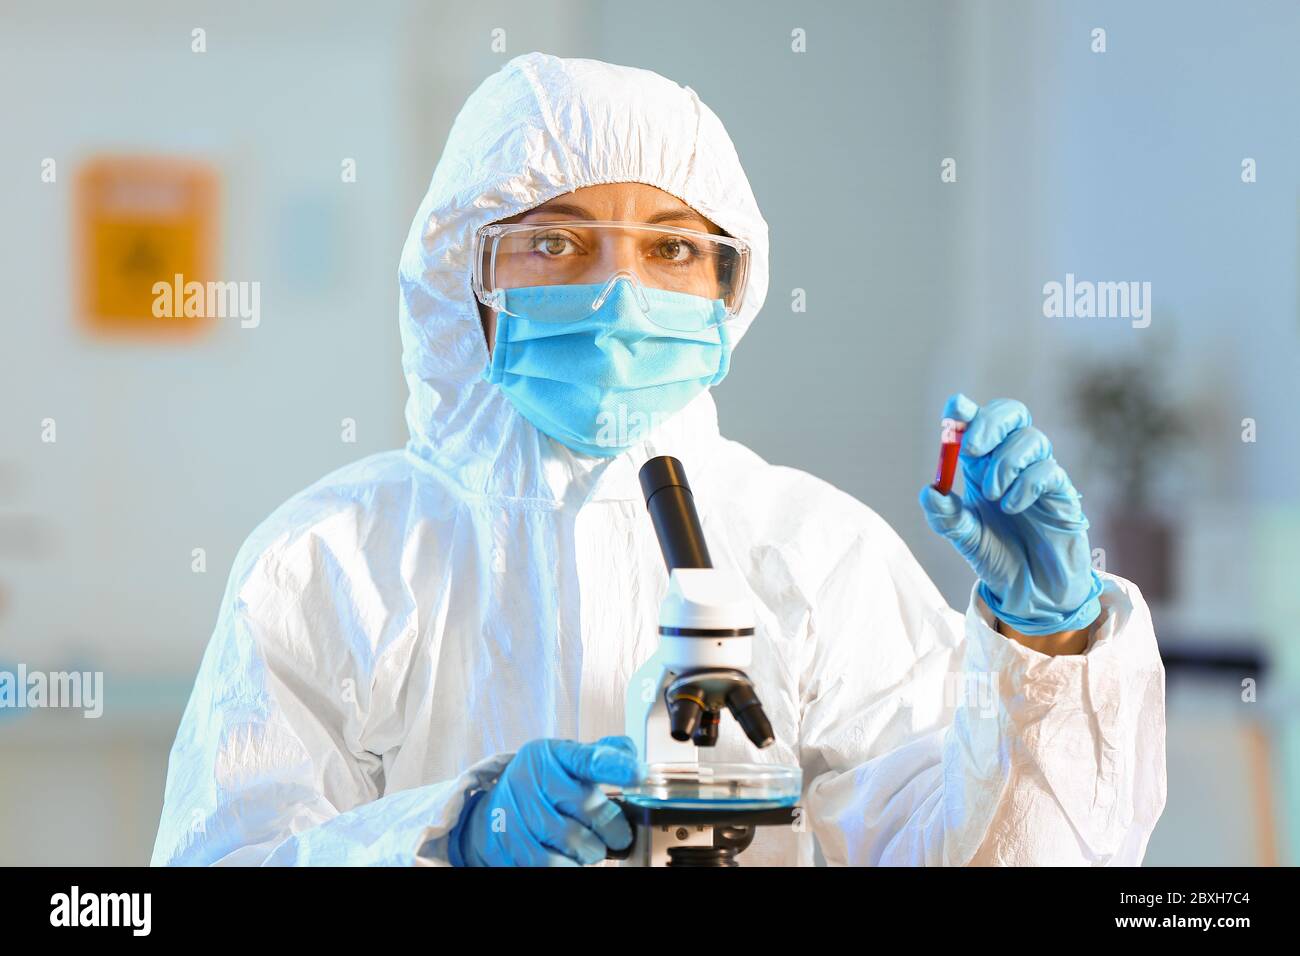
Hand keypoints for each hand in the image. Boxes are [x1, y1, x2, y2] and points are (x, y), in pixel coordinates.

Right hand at [451, 736, 644, 866]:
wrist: (497, 809)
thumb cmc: (544, 785)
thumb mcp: (567, 761)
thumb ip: (601, 755)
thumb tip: (631, 759)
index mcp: (551, 754)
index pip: (587, 758)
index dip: (616, 767)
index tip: (639, 775)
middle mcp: (531, 778)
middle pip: (589, 807)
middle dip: (613, 827)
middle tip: (618, 835)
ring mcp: (517, 812)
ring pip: (575, 841)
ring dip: (593, 850)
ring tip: (591, 846)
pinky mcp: (511, 844)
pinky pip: (554, 864)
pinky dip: (571, 865)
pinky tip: (571, 858)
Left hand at [918, 393, 1102, 636]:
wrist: (1032, 590)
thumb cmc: (998, 557)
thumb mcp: (964, 538)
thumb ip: (946, 516)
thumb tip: (930, 491)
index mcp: (982, 464)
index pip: (977, 423)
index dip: (965, 411)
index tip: (954, 409)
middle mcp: (1011, 462)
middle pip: (1012, 414)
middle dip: (990, 423)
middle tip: (972, 449)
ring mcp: (1039, 474)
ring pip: (1032, 439)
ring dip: (1006, 463)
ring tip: (993, 496)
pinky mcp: (1061, 492)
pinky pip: (1048, 472)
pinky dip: (1026, 485)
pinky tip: (1013, 507)